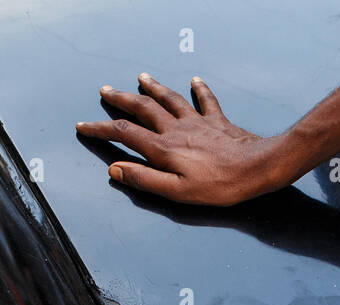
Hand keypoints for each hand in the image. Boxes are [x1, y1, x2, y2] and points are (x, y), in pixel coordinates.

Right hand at [75, 74, 289, 205]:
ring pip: (170, 99)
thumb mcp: (177, 192)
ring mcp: (198, 122)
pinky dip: (200, 90)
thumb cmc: (219, 186)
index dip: (100, 129)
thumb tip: (115, 170)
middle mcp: (176, 129)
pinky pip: (206, 101)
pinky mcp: (218, 121)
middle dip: (121, 99)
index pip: (124, 133)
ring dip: (153, 87)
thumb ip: (144, 180)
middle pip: (143, 108)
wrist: (256, 168)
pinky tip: (195, 80)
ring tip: (141, 77)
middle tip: (105, 91)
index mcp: (163, 148)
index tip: (83, 125)